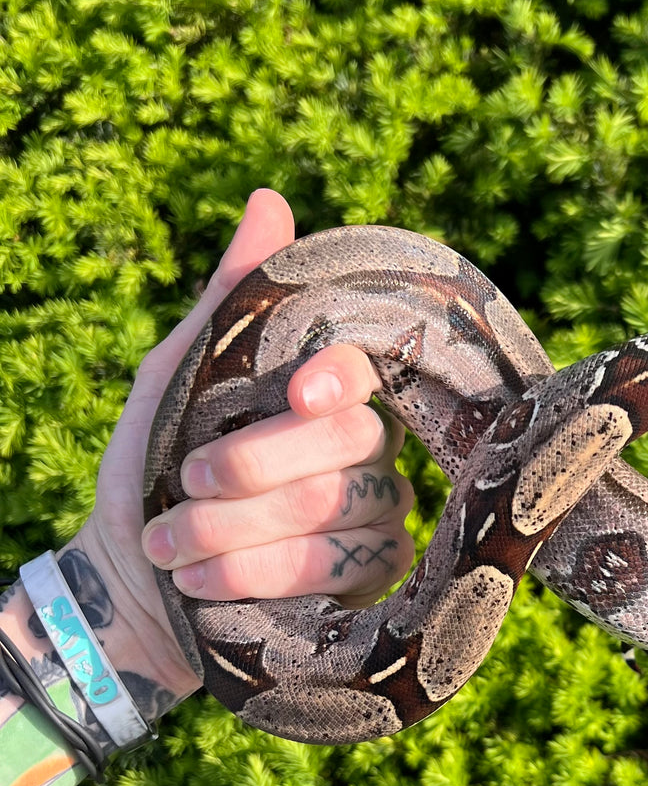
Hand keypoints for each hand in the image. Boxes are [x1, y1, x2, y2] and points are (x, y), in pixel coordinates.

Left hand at [68, 190, 412, 714]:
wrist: (131, 581)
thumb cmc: (154, 468)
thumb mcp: (176, 378)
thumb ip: (228, 301)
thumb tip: (271, 201)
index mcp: (324, 395)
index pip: (363, 371)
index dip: (336, 378)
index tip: (294, 395)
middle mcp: (367, 448)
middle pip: (350, 439)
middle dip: (252, 466)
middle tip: (184, 486)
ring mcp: (378, 510)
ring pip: (338, 503)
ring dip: (238, 528)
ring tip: (170, 546)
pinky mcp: (376, 572)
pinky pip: (344, 563)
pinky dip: (261, 572)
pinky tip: (205, 584)